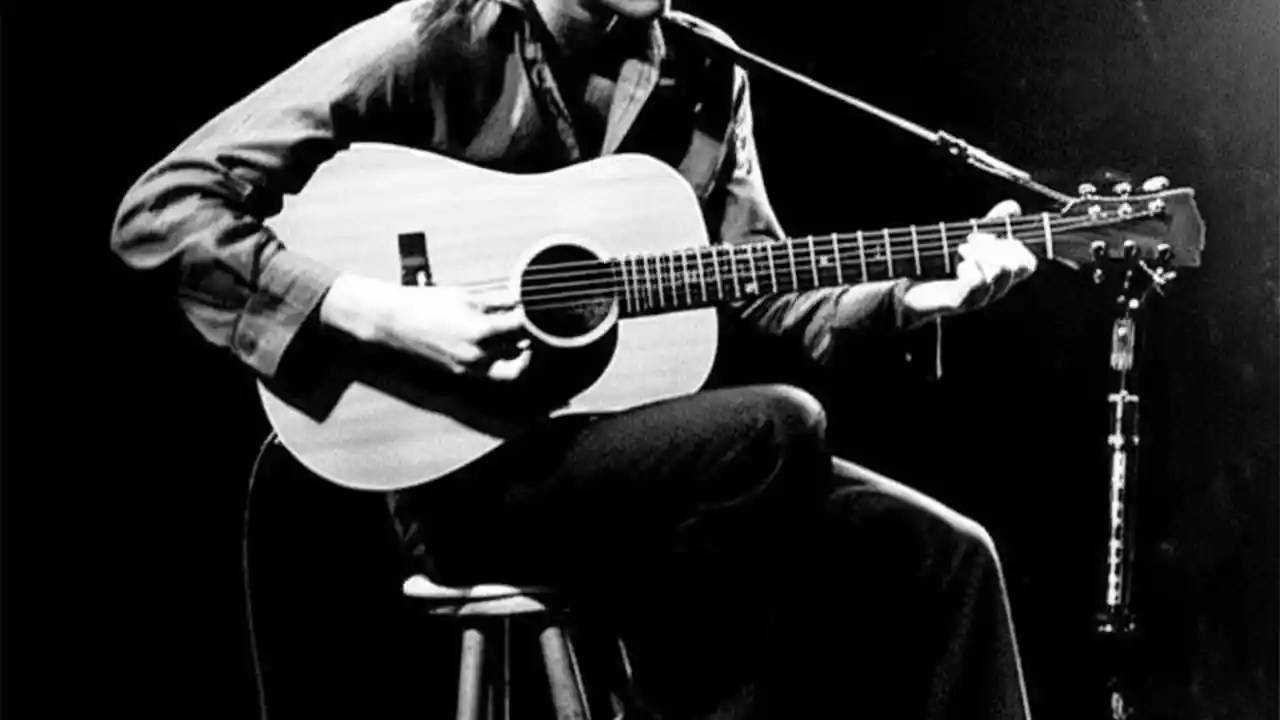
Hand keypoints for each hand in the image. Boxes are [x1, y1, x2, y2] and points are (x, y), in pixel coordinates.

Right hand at [321, 275, 530, 380]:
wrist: (394, 321)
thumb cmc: (426, 304)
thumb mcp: (466, 295)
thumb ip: (497, 299)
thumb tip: (520, 297)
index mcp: (480, 331)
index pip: (522, 329)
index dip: (533, 319)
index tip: (537, 311)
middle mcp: (477, 355)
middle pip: (521, 357)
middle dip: (531, 346)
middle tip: (534, 333)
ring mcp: (468, 367)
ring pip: (507, 370)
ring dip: (516, 356)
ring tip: (518, 339)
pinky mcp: (460, 372)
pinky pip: (488, 371)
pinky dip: (498, 361)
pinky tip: (496, 344)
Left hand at [900, 200, 1037, 326]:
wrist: (915, 292)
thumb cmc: (947, 266)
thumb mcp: (973, 241)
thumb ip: (993, 223)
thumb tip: (1013, 206)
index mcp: (1002, 277)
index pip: (1028, 264)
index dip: (1015, 246)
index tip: (990, 236)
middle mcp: (995, 291)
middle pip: (1015, 267)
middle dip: (996, 246)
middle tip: (971, 240)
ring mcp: (979, 299)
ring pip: (997, 274)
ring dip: (979, 253)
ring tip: (961, 249)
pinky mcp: (961, 303)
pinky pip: (977, 283)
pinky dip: (969, 267)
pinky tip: (958, 265)